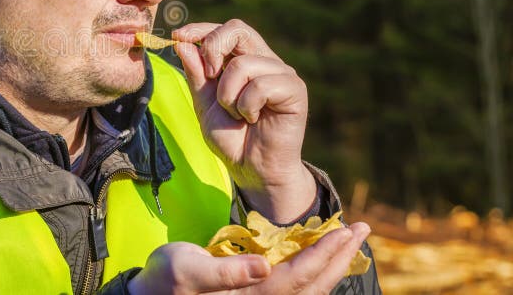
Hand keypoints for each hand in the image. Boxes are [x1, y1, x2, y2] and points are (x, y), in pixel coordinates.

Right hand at [127, 223, 370, 294]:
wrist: (153, 293)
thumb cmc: (168, 279)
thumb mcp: (189, 270)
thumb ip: (227, 273)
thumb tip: (265, 267)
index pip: (300, 275)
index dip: (325, 253)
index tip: (346, 229)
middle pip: (314, 284)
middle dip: (340, 256)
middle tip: (362, 228)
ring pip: (310, 287)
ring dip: (333, 263)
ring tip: (350, 240)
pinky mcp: (256, 294)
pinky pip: (297, 285)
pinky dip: (316, 270)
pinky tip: (322, 255)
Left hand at [173, 20, 313, 221]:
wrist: (252, 170)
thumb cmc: (231, 137)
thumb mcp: (204, 103)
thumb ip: (195, 74)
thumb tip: (183, 43)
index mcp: (245, 59)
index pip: (226, 29)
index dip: (201, 29)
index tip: (178, 36)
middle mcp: (265, 60)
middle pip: (237, 30)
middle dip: (213, 50)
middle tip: (210, 78)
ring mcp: (282, 73)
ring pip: (242, 64)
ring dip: (228, 94)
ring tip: (237, 114)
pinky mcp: (295, 89)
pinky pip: (260, 85)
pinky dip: (246, 106)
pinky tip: (253, 119)